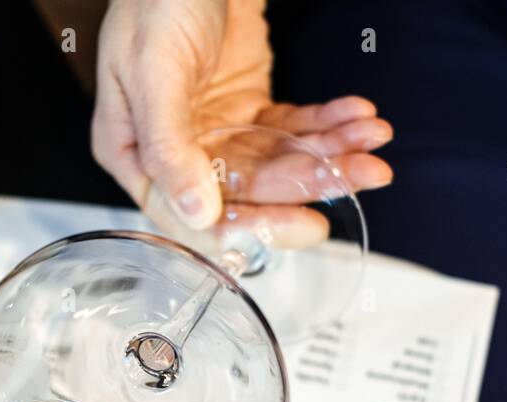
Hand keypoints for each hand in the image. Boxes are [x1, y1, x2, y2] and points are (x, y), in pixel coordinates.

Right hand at [92, 0, 392, 241]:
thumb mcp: (153, 70)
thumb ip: (169, 146)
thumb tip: (197, 214)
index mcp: (134, 154)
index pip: (193, 215)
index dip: (252, 226)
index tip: (304, 224)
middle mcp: (177, 152)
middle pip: (249, 192)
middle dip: (310, 183)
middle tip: (360, 175)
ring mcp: (217, 132)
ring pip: (280, 162)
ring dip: (332, 153)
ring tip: (372, 140)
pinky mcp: (250, 109)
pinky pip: (295, 128)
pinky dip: (330, 123)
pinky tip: (359, 116)